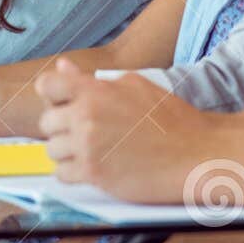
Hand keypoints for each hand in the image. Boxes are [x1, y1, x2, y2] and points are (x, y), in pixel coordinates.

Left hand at [36, 60, 216, 201]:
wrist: (196, 153)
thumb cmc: (171, 118)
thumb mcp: (135, 85)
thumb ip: (94, 79)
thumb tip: (63, 67)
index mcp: (95, 90)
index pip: (47, 85)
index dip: (52, 96)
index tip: (62, 105)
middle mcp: (86, 116)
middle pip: (47, 123)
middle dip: (61, 128)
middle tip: (83, 133)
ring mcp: (88, 146)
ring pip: (52, 151)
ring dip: (67, 152)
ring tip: (92, 151)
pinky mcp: (94, 174)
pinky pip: (62, 175)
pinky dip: (73, 174)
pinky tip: (93, 167)